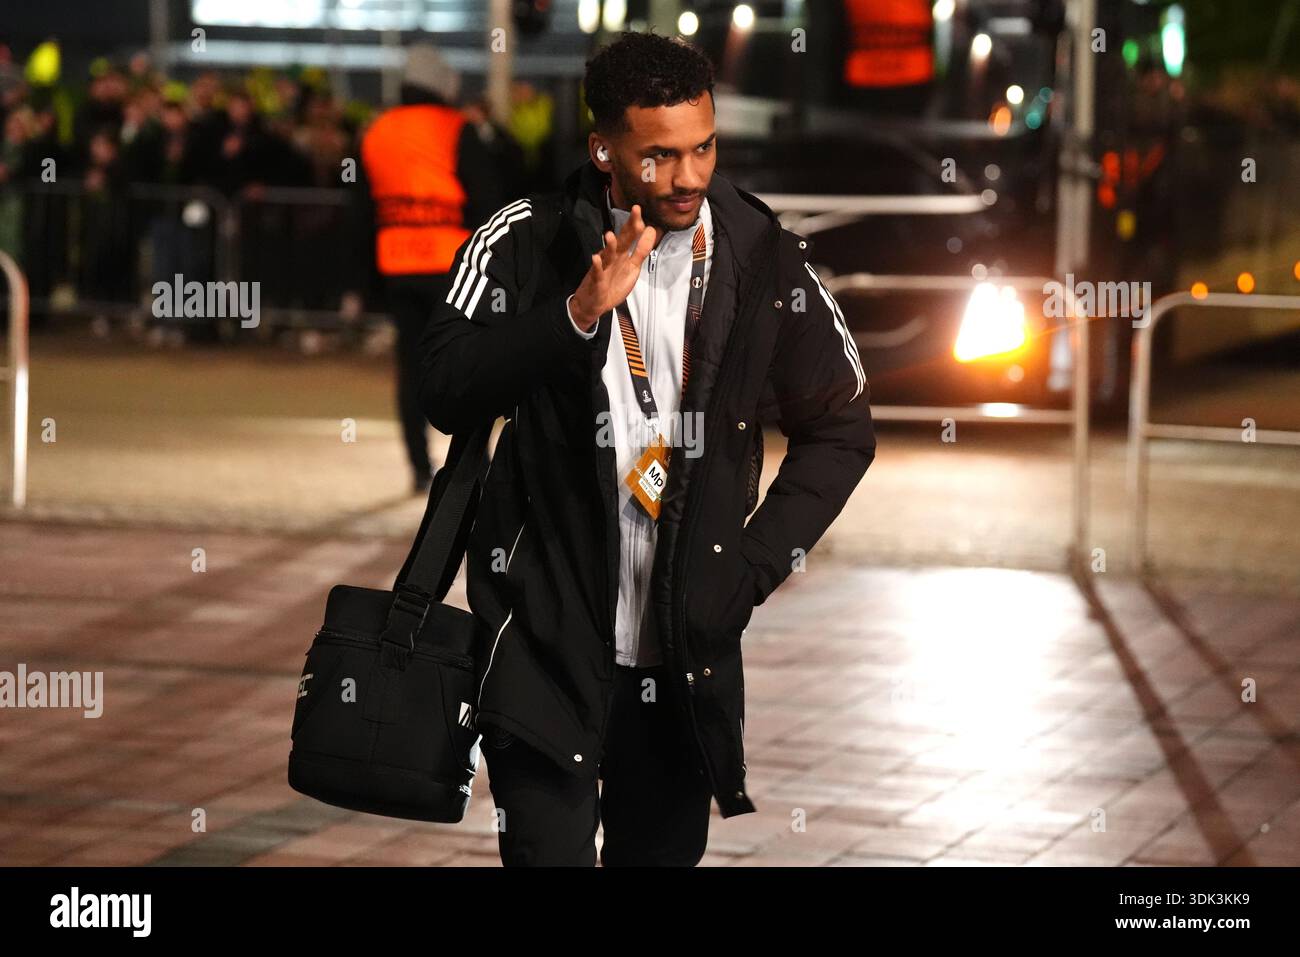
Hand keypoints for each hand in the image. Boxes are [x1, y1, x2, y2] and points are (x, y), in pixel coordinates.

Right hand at [568, 204, 656, 331]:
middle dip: (629, 226)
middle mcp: (613, 257)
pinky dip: (596, 266)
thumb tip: (651, 231)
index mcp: (622, 254)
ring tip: (610, 236)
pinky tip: (595, 258)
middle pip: (622, 240)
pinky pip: (596, 272)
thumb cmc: (613, 284)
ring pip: (607, 254)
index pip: (630, 236)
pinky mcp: (596, 280)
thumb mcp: (632, 267)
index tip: (641, 211)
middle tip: (635, 211)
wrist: (594, 303)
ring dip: (609, 245)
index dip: (637, 224)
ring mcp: (604, 267)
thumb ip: (641, 250)